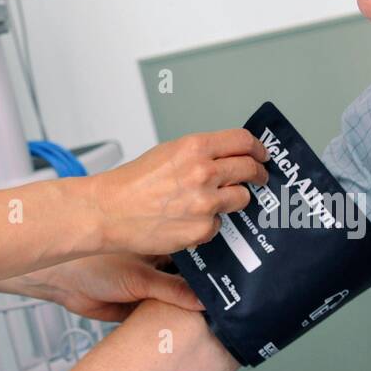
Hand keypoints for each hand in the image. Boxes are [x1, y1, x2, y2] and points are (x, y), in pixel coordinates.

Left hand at [37, 253, 201, 322]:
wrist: (63, 282)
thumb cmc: (92, 261)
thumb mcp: (140, 276)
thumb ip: (172, 289)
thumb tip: (203, 298)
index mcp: (158, 241)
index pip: (192, 253)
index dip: (207, 264)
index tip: (226, 277)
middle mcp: (154, 259)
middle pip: (186, 276)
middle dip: (198, 288)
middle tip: (216, 299)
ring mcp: (146, 281)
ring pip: (174, 295)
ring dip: (182, 304)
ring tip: (199, 312)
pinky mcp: (138, 301)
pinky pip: (159, 312)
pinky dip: (166, 317)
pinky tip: (177, 322)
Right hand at [89, 129, 268, 255]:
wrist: (109, 211)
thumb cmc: (132, 183)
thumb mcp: (168, 152)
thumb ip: (200, 153)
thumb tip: (228, 156)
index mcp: (195, 148)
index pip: (244, 141)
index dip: (258, 148)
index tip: (261, 154)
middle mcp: (204, 173)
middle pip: (250, 169)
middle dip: (258, 173)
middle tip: (258, 177)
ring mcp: (205, 203)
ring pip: (241, 198)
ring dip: (234, 199)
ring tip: (214, 201)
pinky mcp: (202, 230)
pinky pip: (219, 224)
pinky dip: (209, 222)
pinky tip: (188, 219)